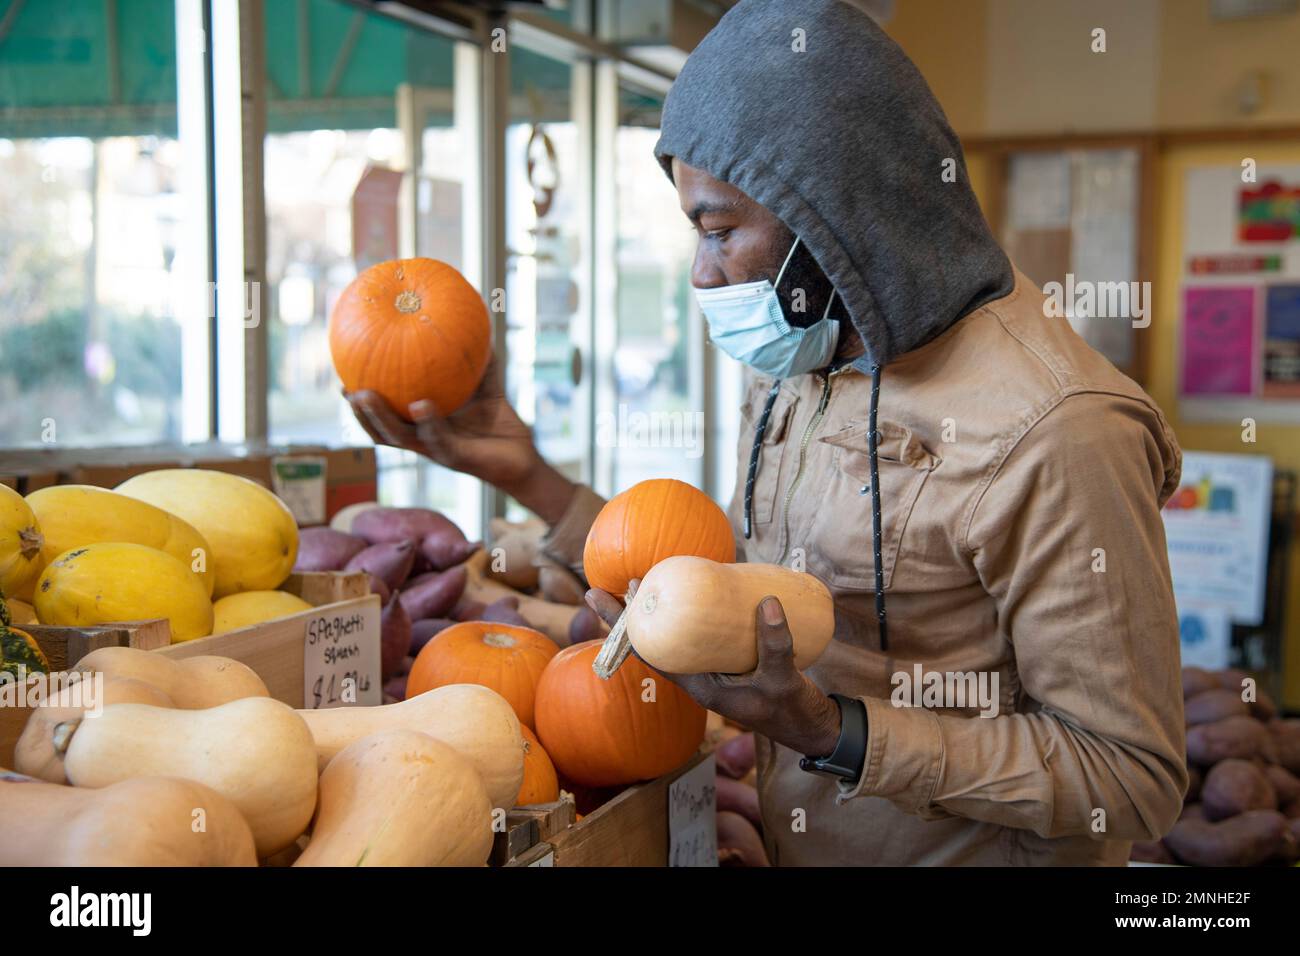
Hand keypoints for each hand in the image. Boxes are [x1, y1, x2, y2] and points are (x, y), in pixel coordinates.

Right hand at [346, 354, 576, 523]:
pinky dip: (427, 422)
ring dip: (380, 419)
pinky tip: (420, 404)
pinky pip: (437, 438)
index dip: (362, 405)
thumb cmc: (501, 422)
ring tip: (365, 396)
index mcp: (424, 426)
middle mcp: (425, 441)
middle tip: (345, 390)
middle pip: (381, 432)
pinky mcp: (457, 458)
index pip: (385, 418)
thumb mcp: (485, 386)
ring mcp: (438, 451)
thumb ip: (476, 359)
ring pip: (399, 438)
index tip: (343, 382)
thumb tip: (473, 322)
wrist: (524, 456)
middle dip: (360, 414)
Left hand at [584, 584, 841, 757]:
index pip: (650, 653)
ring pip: (675, 634)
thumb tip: (768, 602)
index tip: (600, 598)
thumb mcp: (783, 680)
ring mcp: (712, 665)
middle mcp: (699, 673)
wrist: (808, 725)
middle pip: (655, 640)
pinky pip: (700, 631)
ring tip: (643, 579)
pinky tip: (694, 590)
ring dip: (659, 610)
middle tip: (609, 582)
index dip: (623, 626)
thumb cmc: (790, 710)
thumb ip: (775, 646)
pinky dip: (691, 611)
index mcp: (700, 685)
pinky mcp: (727, 657)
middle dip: (630, 614)